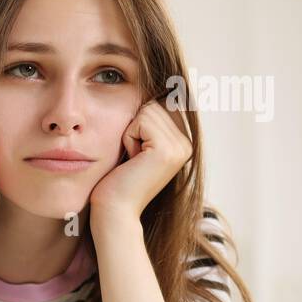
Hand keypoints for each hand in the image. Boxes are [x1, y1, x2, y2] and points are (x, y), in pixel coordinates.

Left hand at [89, 99, 191, 226]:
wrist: (115, 211)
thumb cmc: (117, 181)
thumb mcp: (136, 146)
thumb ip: (147, 123)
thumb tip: (154, 90)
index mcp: (182, 141)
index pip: (159, 104)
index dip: (138, 122)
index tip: (136, 152)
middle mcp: (187, 143)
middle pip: (153, 104)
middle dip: (133, 127)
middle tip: (132, 158)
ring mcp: (180, 146)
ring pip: (147, 110)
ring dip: (129, 133)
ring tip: (132, 160)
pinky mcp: (167, 149)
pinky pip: (140, 120)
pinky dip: (128, 138)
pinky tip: (131, 161)